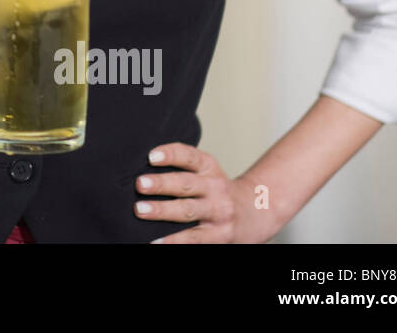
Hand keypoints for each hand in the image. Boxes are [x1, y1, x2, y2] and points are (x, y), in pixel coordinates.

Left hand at [134, 142, 278, 242]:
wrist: (256, 212)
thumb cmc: (216, 189)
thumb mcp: (206, 171)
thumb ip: (181, 167)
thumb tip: (140, 168)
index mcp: (209, 167)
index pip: (190, 156)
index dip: (170, 154)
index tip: (150, 156)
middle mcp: (215, 188)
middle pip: (186, 184)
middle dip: (161, 184)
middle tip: (139, 184)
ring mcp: (218, 212)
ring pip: (188, 210)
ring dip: (163, 210)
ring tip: (140, 210)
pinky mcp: (218, 235)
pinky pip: (193, 238)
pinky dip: (173, 240)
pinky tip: (155, 242)